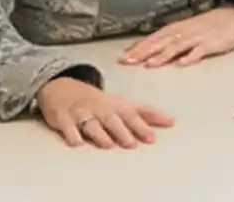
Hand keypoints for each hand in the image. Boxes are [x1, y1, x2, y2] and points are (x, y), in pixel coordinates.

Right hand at [35, 77, 174, 148]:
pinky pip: (67, 128)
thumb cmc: (98, 101)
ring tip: (109, 145)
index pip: (131, 115)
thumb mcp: (121, 103)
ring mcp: (81, 113)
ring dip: (100, 134)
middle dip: (122, 131)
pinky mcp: (63, 119)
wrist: (62, 88)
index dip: (142, 126)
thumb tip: (171, 121)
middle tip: (132, 144)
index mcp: (115, 105)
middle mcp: (100, 108)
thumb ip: (145, 113)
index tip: (152, 138)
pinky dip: (72, 135)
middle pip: (112, 119)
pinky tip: (77, 143)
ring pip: (91, 124)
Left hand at [119, 7, 233, 67]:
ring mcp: (197, 37)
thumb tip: (149, 49)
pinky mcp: (211, 44)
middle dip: (143, 52)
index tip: (123, 56)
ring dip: (163, 55)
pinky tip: (182, 63)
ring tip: (150, 64)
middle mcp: (184, 31)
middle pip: (160, 42)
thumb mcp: (187, 28)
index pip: (153, 38)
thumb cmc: (208, 25)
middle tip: (128, 61)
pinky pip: (199, 51)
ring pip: (176, 46)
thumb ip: (169, 39)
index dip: (138, 47)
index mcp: (176, 28)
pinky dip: (190, 57)